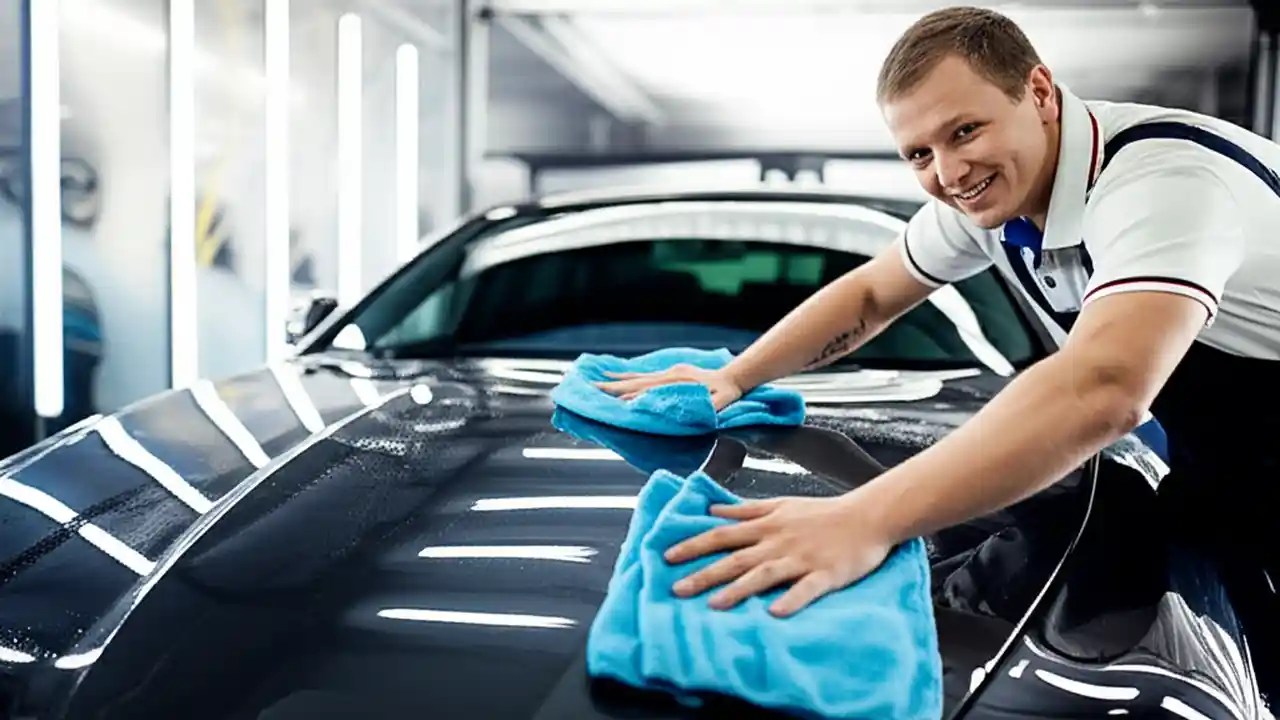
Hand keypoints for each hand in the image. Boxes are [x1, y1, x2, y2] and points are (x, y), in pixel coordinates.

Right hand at [594, 364, 744, 410]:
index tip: (612, 403)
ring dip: (617, 380)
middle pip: (636, 382)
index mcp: (677, 383)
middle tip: (593, 388)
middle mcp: (669, 376)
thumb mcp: (720, 403)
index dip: (630, 397)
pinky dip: (628, 375)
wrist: (734, 376)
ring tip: (598, 381)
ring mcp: (669, 373)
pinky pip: (644, 375)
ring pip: (637, 377)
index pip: (648, 391)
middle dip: (614, 387)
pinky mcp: (671, 372)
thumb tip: (690, 411)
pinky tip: (617, 375)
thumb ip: (707, 407)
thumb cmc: (727, 393)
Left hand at [665, 494, 893, 616]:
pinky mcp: (826, 574)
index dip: (694, 545)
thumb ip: (746, 510)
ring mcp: (802, 558)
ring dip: (739, 589)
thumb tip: (713, 509)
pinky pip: (806, 589)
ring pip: (765, 574)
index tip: (667, 556)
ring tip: (714, 605)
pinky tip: (774, 613)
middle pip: (736, 558)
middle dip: (705, 573)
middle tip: (676, 589)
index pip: (723, 534)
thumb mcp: (781, 504)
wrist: (868, 516)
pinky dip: (791, 600)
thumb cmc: (823, 512)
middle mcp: (778, 541)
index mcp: (767, 525)